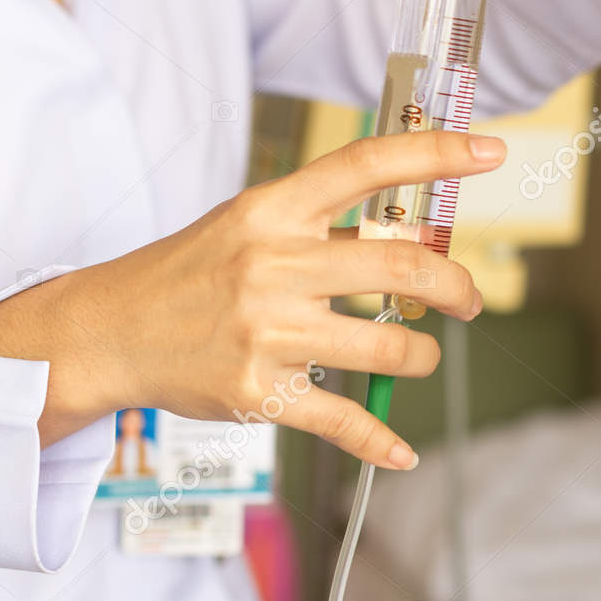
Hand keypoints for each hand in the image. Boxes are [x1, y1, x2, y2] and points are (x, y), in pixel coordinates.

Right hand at [0, 131, 506, 469]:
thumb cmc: (189, 273)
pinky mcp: (259, 392)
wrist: (109, 331)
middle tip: (468, 300)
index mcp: (273, 209)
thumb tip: (408, 230)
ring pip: (387, 349)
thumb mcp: (246, 222)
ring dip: (422, 356)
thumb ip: (318, 220)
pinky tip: (400, 450)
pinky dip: (380, 440)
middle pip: (400, 266)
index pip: (367, 166)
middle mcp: (273, 264)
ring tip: (418, 356)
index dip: (437, 154)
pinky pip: (343, 421)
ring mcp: (266, 331)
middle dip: (454, 286)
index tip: (490, 150)